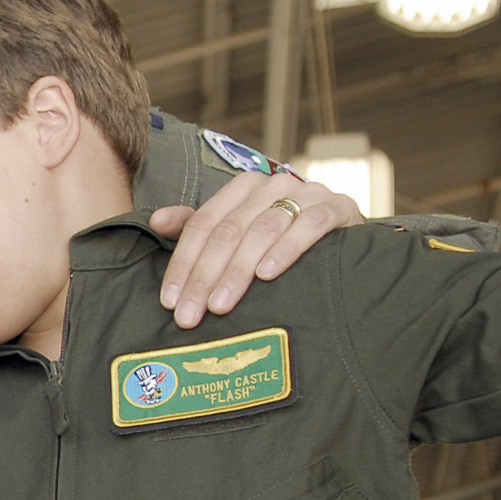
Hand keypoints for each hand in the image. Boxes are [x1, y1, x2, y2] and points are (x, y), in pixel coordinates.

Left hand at [151, 172, 361, 328]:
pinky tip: (268, 274)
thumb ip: (198, 226)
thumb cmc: (280, 238)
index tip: (170, 302)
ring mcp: (307, 193)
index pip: (202, 224)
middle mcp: (273, 185)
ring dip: (238, 270)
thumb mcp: (237, 230)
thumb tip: (156, 220)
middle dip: (205, 276)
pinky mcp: (338, 207)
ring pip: (262, 229)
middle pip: (228, 231)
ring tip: (221, 304)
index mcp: (242, 188)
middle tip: (190, 314)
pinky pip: (309, 225)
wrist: (344, 235)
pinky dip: (287, 249)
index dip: (182, 264)